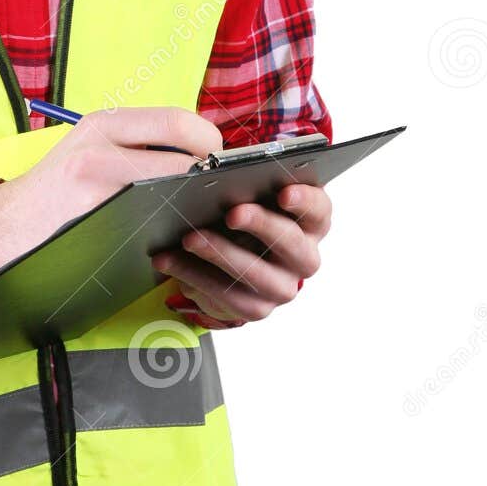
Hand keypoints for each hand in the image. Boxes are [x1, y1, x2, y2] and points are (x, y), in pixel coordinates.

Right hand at [0, 105, 223, 274]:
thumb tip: (206, 149)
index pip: (178, 120)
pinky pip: (153, 228)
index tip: (214, 156)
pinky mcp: (97, 229)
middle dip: (208, 178)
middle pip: (184, 160)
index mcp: (102, 123)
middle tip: (211, 190)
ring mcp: (97, 193)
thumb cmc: (60, 185)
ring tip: (189, 211)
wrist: (8, 226)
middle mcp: (99, 152)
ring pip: (174, 196)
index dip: (208, 140)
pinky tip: (164, 234)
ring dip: (191, 206)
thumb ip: (140, 141)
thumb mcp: (91, 144)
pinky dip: (168, 231)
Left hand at [151, 181, 332, 322]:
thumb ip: (247, 185)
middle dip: (260, 225)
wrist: (233, 255)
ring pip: (257, 274)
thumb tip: (219, 177)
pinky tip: (168, 260)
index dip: (304, 200)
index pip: (318, 209)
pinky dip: (193, 276)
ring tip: (188, 238)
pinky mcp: (257, 308)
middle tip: (232, 212)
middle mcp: (304, 257)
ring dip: (220, 254)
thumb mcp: (251, 196)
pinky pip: (227, 296)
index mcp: (311, 222)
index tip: (284, 192)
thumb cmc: (243, 212)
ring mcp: (283, 286)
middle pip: (290, 242)